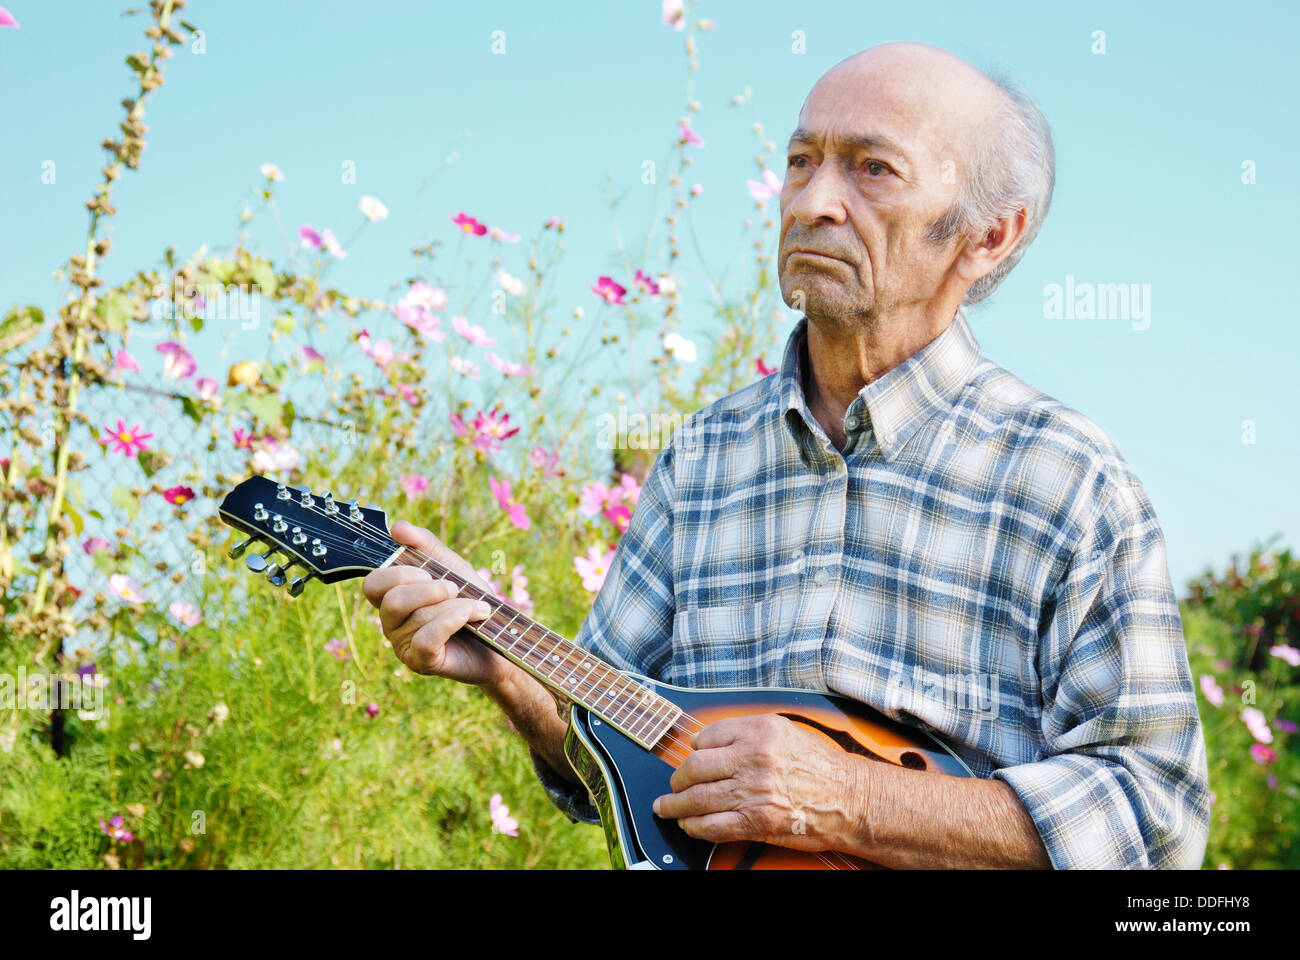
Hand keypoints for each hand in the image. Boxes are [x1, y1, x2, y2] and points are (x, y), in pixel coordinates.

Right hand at [361, 520, 516, 688]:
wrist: (503, 637)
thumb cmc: (472, 600)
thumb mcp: (452, 566)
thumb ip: (425, 545)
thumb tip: (397, 527)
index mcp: (393, 597)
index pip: (373, 584)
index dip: (397, 573)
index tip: (428, 572)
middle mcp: (392, 623)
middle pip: (392, 601)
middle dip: (430, 589)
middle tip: (454, 588)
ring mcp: (403, 645)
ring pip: (417, 617)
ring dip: (456, 604)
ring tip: (479, 606)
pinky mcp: (420, 662)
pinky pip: (427, 638)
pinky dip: (453, 620)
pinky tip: (474, 615)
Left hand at [652, 714, 865, 851]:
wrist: (850, 799)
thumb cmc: (822, 767)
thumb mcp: (786, 732)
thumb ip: (749, 733)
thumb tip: (710, 741)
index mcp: (759, 732)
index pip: (708, 736)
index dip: (693, 749)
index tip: (690, 756)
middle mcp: (752, 758)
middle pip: (695, 768)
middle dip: (677, 780)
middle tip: (673, 786)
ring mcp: (752, 791)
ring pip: (697, 798)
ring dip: (675, 805)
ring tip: (666, 807)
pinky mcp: (755, 821)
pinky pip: (712, 825)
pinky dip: (694, 826)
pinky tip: (689, 825)